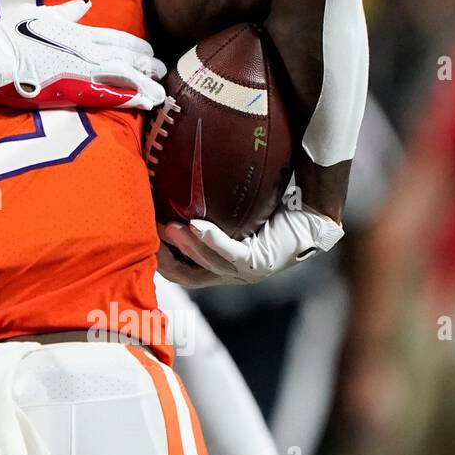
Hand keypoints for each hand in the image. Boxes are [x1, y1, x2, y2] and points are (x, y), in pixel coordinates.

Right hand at [0, 0, 166, 110]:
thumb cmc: (9, 35)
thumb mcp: (38, 15)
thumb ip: (65, 13)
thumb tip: (83, 5)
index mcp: (77, 31)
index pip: (116, 38)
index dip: (137, 46)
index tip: (150, 53)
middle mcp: (85, 50)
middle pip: (125, 57)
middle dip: (146, 66)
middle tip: (162, 72)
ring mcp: (81, 71)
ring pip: (123, 76)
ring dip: (144, 84)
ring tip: (160, 93)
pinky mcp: (73, 91)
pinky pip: (109, 95)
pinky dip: (128, 98)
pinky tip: (143, 104)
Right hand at [159, 203, 344, 284]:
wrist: (310, 215)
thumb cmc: (270, 211)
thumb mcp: (232, 214)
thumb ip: (206, 209)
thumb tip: (174, 179)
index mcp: (221, 267)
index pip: (182, 272)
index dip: (161, 261)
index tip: (144, 239)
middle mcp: (231, 275)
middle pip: (188, 276)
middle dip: (166, 258)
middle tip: (149, 233)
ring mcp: (246, 273)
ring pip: (206, 263)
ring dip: (185, 245)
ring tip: (167, 225)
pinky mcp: (260, 263)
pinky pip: (230, 253)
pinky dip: (211, 240)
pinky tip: (196, 224)